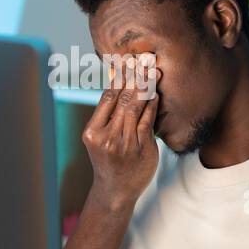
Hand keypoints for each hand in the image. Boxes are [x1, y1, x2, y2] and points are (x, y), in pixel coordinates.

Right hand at [82, 54, 160, 208]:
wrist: (115, 191)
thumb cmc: (108, 160)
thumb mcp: (99, 137)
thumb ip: (107, 113)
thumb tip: (115, 79)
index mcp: (92, 132)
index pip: (107, 96)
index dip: (117, 76)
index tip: (125, 59)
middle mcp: (107, 137)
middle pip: (122, 98)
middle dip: (134, 75)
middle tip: (143, 56)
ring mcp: (125, 144)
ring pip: (136, 107)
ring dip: (145, 85)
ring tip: (152, 69)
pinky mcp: (142, 148)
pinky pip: (148, 120)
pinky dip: (152, 105)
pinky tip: (156, 93)